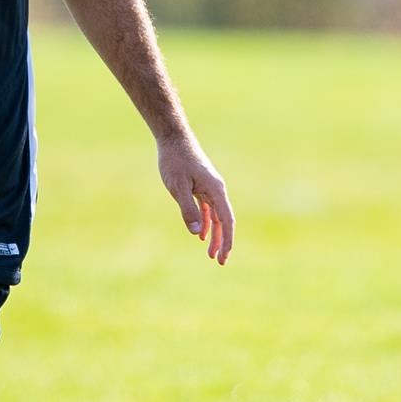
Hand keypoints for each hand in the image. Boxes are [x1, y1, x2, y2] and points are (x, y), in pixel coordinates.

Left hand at [158, 133, 232, 263]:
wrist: (173, 139)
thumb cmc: (175, 161)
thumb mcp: (178, 187)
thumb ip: (188, 210)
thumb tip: (198, 233)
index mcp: (216, 190)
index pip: (226, 220)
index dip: (227, 240)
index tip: (224, 256)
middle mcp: (217, 190)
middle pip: (223, 221)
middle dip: (223, 242)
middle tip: (219, 261)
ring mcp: (209, 188)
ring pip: (215, 216)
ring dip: (214, 235)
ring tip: (210, 254)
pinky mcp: (201, 186)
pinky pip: (207, 209)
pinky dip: (205, 222)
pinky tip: (200, 234)